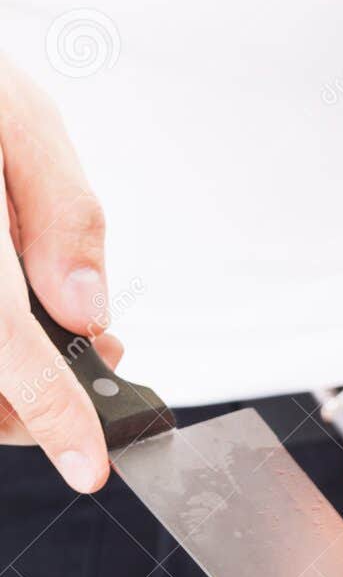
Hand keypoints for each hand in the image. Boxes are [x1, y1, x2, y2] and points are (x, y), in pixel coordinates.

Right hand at [0, 58, 118, 489]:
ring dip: (13, 381)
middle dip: (39, 401)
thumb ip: (61, 212)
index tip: (88, 463)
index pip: (3, 341)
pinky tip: (16, 310)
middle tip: (99, 360)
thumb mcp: (14, 113)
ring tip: (61, 327)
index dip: (51, 414)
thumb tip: (84, 309)